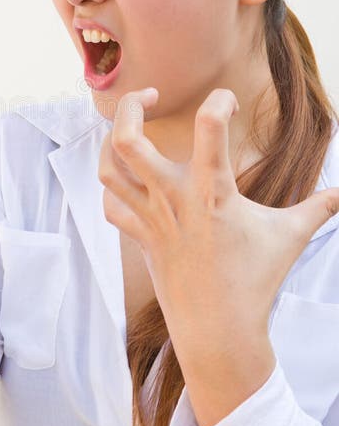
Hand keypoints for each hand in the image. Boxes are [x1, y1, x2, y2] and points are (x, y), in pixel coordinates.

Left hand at [98, 88, 338, 356]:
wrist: (219, 331)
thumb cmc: (255, 281)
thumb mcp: (290, 237)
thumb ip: (319, 207)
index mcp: (212, 192)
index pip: (209, 127)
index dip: (219, 101)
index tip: (229, 102)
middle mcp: (173, 199)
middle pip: (127, 140)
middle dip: (130, 105)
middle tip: (148, 94)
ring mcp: (151, 218)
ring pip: (108, 170)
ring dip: (112, 142)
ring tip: (131, 128)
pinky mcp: (140, 236)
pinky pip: (112, 204)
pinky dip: (114, 188)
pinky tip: (130, 180)